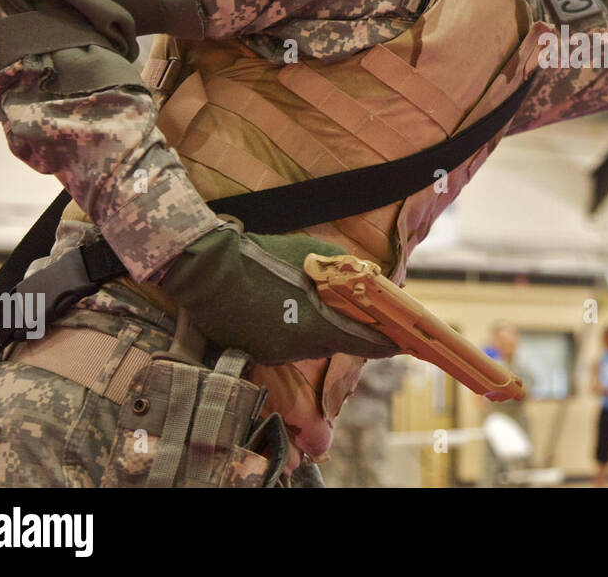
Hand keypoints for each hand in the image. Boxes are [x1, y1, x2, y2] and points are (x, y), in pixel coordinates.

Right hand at [158, 223, 400, 363]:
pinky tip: (289, 312)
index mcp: (314, 327)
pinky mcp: (253, 352)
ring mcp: (272, 353)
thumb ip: (342, 268)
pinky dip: (294, 332)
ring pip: (308, 346)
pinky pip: (284, 345)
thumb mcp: (310, 254)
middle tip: (360, 317)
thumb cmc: (263, 257)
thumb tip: (365, 276)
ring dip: (319, 331)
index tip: (399, 342)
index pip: (359, 343)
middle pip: (333, 344)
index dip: (382, 343)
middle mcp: (296, 348)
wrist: (207, 269)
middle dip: (348, 332)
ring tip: (321, 309)